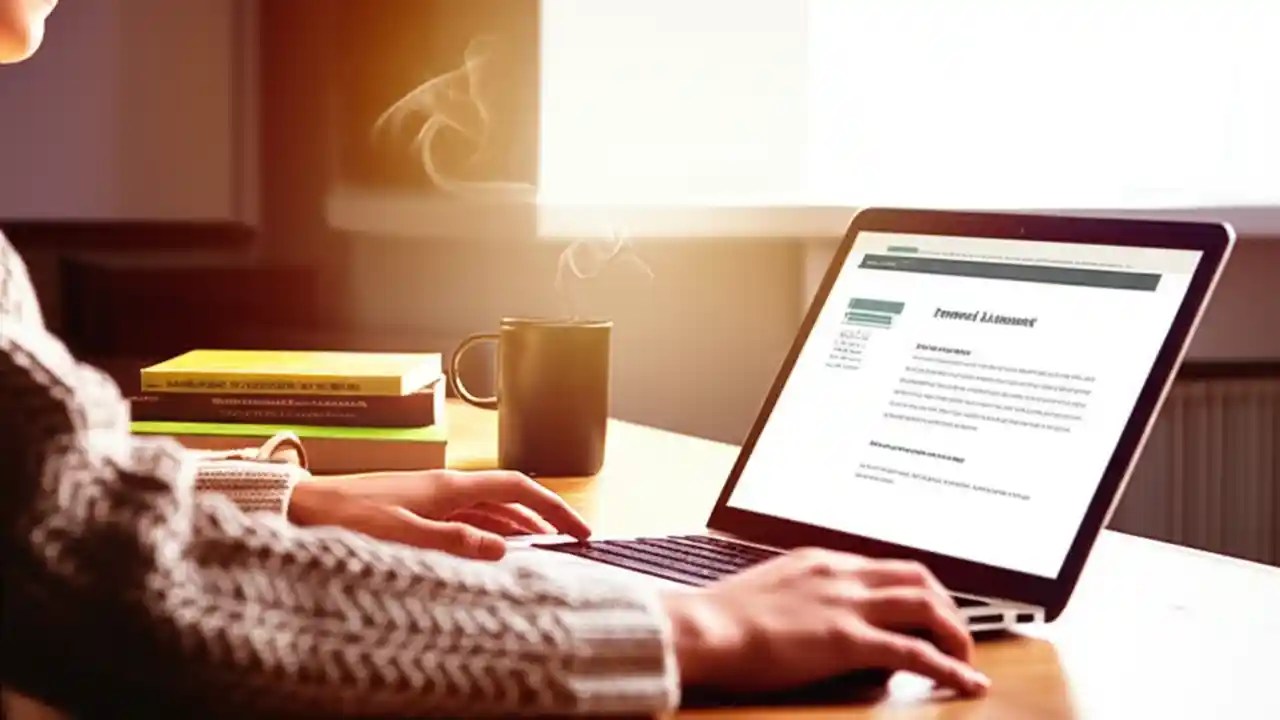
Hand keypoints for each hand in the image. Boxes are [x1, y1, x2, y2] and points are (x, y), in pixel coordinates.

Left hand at [288, 469, 590, 559]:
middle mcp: (447, 488)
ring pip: (491, 510)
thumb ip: (455, 541)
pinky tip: (494, 549)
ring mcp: (434, 498)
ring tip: (541, 549)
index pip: (517, 488)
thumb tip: (501, 549)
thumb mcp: (404, 535)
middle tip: (570, 541)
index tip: (577, 527)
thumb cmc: (349, 518)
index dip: (552, 505)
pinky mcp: (420, 509)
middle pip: (510, 498)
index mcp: (450, 487)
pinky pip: (469, 519)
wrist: (307, 507)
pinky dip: (491, 532)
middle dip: (543, 517)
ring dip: (518, 527)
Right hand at [661, 548, 988, 695]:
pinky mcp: (847, 639)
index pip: (885, 567)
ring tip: (965, 660)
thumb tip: (815, 620)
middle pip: (918, 577)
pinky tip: (965, 683)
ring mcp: (847, 604)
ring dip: (955, 632)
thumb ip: (800, 596)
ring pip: (926, 605)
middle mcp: (841, 574)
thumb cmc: (720, 620)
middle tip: (955, 636)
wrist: (703, 629)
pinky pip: (915, 651)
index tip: (928, 611)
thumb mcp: (767, 592)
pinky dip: (949, 666)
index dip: (917, 591)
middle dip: (947, 606)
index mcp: (820, 561)